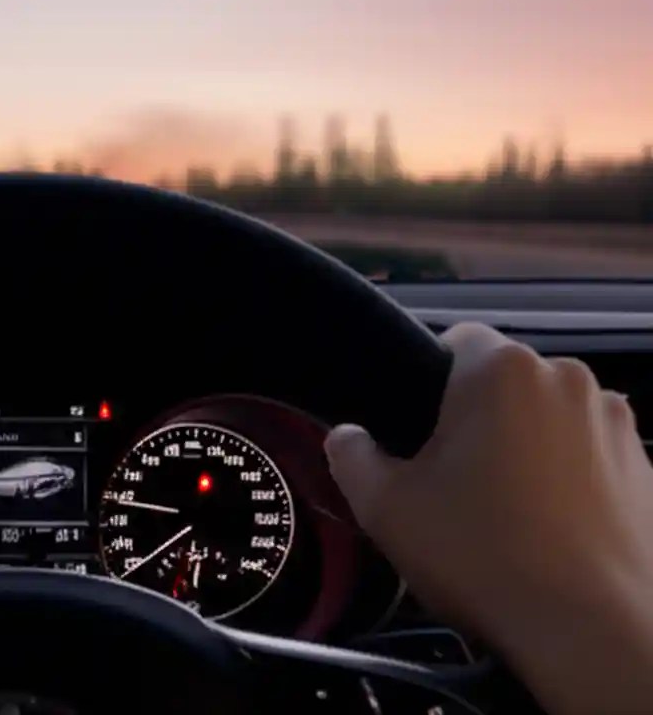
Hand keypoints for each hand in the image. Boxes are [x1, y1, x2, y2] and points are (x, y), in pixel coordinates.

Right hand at [325, 323, 652, 714]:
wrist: (593, 631)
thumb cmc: (482, 557)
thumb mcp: (385, 508)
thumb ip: (352, 457)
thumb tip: (348, 436)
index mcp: (501, 370)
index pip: (456, 339)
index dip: (429, 384)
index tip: (419, 437)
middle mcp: (568, 378)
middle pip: (504, 383)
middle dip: (478, 419)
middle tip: (451, 483)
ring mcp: (616, 421)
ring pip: (548, 418)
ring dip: (524, 446)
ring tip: (504, 513)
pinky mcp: (646, 466)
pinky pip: (587, 454)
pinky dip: (566, 478)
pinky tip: (548, 530)